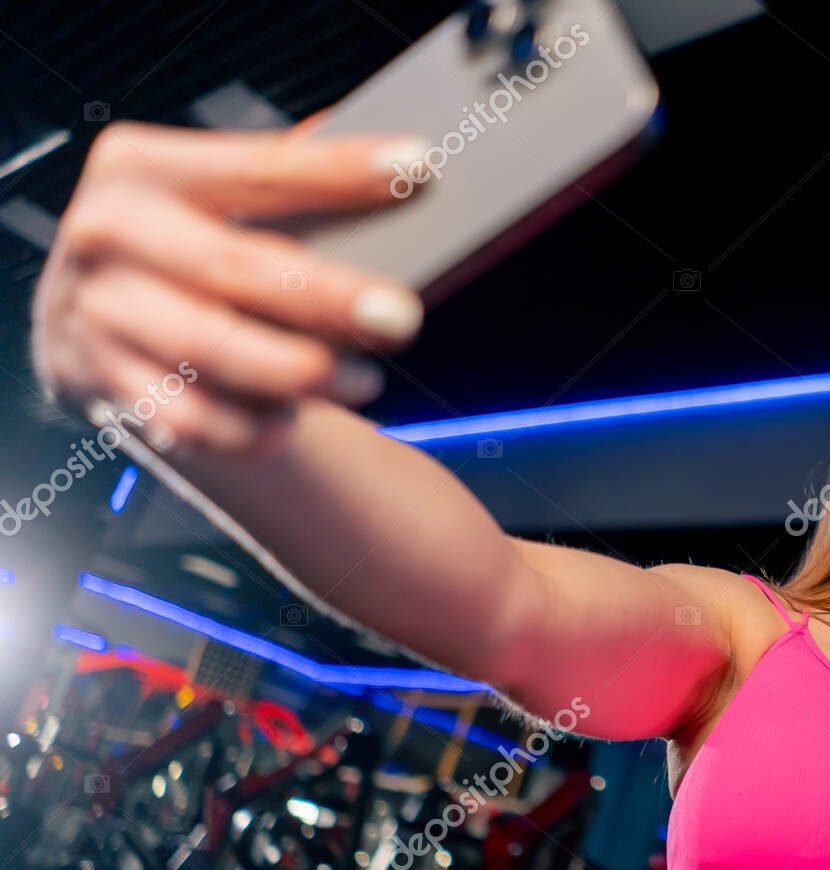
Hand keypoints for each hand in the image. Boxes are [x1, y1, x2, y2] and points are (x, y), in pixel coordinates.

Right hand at [29, 117, 431, 458]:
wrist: (94, 316)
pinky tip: (291, 419)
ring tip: (366, 380)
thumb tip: (394, 162)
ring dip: (301, 372)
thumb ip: (286, 176)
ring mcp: (100, 311)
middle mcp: (109, 232)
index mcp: (141, 166)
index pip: (258, 167)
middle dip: (327, 296)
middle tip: (402, 317)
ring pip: (212, 350)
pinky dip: (251, 428)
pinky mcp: (105, 382)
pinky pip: (192, 418)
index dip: (339, 170)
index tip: (414, 168)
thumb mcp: (212, 194)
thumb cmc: (183, 245)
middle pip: (234, 265)